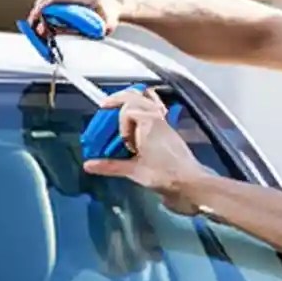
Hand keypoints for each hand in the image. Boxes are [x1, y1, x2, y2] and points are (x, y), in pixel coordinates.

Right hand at [27, 0, 121, 37]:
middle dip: (39, 9)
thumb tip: (43, 30)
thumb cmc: (108, 18)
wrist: (118, 1)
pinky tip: (56, 6)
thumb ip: (69, 30)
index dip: (40, 8)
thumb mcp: (95, 30)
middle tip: (37, 24)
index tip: (33, 20)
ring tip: (49, 17)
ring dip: (45, 3)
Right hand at [82, 88, 210, 215]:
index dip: (120, 124)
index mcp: (149, 123)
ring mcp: (166, 124)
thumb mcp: (135, 171)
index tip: (122, 142)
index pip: (127, 109)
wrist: (192, 184)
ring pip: (149, 100)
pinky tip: (141, 121)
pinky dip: (147, 110)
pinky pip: (158, 111)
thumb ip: (111, 166)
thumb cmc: (166, 176)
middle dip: (119, 99)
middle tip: (106, 106)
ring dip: (134, 101)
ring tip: (123, 109)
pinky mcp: (170, 133)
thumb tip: (89, 165)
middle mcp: (158, 119)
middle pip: (137, 96)